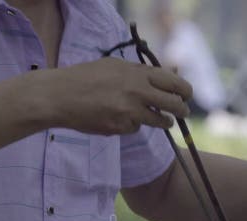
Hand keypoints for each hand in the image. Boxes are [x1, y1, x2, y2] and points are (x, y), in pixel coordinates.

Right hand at [43, 57, 192, 134]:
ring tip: (163, 120)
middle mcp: (136, 92)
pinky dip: (132, 125)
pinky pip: (135, 128)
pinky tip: (119, 118)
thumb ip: (142, 71)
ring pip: (158, 121)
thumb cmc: (86, 77)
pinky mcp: (120, 128)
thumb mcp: (115, 67)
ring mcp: (129, 112)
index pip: (173, 83)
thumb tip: (172, 72)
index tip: (187, 95)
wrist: (59, 96)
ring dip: (164, 122)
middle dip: (182, 110)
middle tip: (183, 112)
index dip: (185, 90)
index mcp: (137, 74)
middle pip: (173, 104)